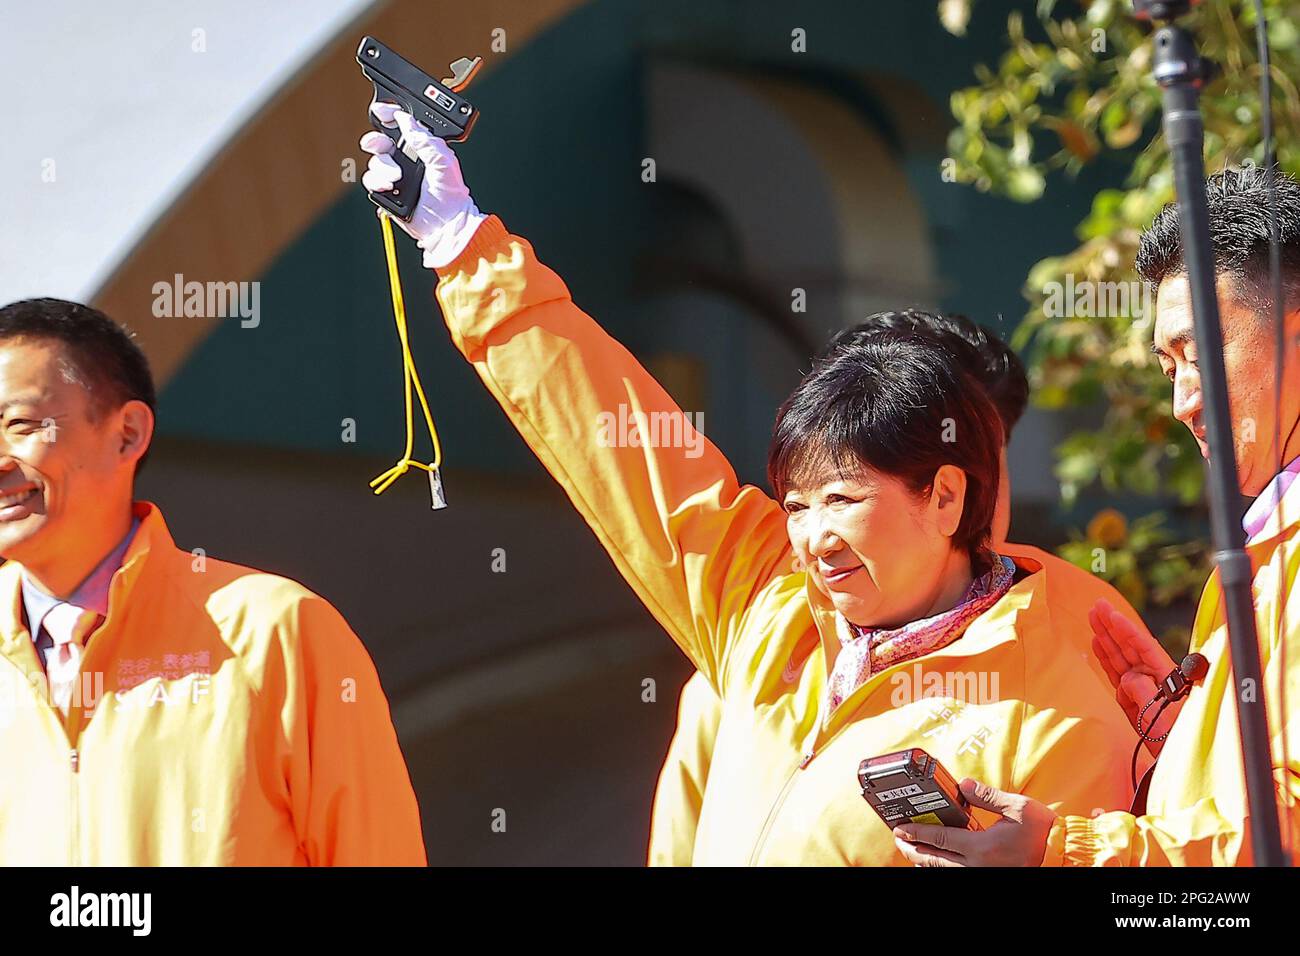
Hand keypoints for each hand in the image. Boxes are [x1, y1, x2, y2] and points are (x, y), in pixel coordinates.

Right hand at [358, 101, 486, 267]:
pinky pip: (371, 180)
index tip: (382, 112)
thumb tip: (407, 120)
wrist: (445, 225)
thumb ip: (425, 139)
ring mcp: (395, 176)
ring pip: (375, 161)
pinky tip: (390, 187)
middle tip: (379, 144)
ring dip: (384, 167)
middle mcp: (406, 160)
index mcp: (422, 148)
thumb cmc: (451, 195)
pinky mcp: (387, 192)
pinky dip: (377, 182)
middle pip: (381, 141)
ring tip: (397, 177)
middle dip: (376, 140)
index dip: (389, 115)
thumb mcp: (443, 160)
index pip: (401, 125)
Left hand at [892, 778, 1055, 866]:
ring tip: (912, 849)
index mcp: (981, 848)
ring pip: (943, 870)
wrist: (1060, 855)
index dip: (916, 833)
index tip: (900, 828)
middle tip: (899, 838)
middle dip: (913, 849)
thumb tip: (963, 785)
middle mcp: (977, 866)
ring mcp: (981, 874)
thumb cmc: (1041, 833)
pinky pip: (955, 873)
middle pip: (934, 860)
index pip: (939, 839)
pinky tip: (937, 859)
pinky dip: (941, 866)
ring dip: (924, 860)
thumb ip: (987, 796)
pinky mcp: (987, 876)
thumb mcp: (1017, 807)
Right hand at [1089, 599, 1179, 755]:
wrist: (1178, 766)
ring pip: (1121, 658)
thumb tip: (1127, 677)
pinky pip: (1116, 675)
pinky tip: (1097, 645)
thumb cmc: (1178, 743)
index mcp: (1168, 679)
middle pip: (1131, 647)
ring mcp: (1143, 690)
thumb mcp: (1163, 718)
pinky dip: (1106, 659)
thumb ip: (1144, 693)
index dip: (1128, 630)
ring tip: (1093, 619)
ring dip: (1106, 638)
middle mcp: (1155, 680)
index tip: (1112, 614)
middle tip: (1097, 606)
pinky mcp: (1133, 701)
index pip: (1145, 648)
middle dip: (1113, 626)